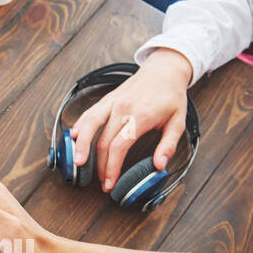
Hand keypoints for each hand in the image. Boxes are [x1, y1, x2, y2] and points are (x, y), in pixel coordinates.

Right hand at [70, 48, 192, 191]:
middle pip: (102, 142)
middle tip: (102, 182)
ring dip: (81, 145)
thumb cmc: (171, 95)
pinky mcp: (107, 98)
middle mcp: (122, 108)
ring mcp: (112, 101)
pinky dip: (80, 125)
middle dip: (100, 166)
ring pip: (89, 125)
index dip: (111, 168)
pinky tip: (74, 137)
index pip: (118, 147)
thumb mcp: (178, 122)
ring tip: (77, 162)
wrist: (164, 69)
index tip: (110, 183)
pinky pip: (89, 113)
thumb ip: (168, 145)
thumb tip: (160, 166)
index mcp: (139, 116)